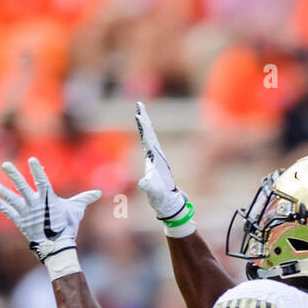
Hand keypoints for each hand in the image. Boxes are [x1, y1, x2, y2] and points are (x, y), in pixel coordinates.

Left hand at [0, 157, 99, 267]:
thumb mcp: (76, 210)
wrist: (57, 247)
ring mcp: (26, 213)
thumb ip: (85, 198)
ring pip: (10, 197)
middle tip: (5, 164)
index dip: (38, 170)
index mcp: (49, 199)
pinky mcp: (20, 221)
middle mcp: (35, 204)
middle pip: (22, 186)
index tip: (32, 160)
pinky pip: (6, 210)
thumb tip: (97, 193)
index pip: (43, 181)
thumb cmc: (67, 227)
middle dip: (13, 175)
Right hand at [135, 102, 193, 232]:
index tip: (139, 113)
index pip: (148, 138)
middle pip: (150, 133)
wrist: (169, 203)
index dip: (143, 126)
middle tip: (139, 104)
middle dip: (144, 118)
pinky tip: (144, 132)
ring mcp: (156, 158)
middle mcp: (157, 155)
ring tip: (140, 113)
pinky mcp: (154, 163)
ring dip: (145, 125)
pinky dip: (145, 135)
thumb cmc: (160, 198)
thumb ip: (148, 187)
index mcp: (155, 158)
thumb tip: (143, 182)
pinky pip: (148, 145)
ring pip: (150, 137)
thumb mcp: (153, 192)